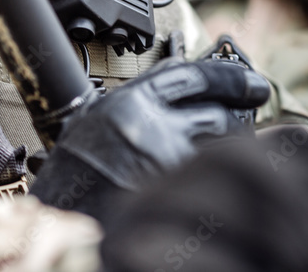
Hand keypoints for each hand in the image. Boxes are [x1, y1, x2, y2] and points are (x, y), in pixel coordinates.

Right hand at [29, 58, 269, 218]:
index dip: (229, 77)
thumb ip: (141, 100)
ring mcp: (162, 165)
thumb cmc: (73, 181)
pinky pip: (212, 181)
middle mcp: (145, 128)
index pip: (192, 76)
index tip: (250, 83)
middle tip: (251, 119)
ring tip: (225, 156)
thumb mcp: (97, 124)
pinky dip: (217, 182)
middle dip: (239, 117)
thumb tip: (187, 79)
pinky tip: (210, 186)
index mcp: (125, 105)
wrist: (56, 231)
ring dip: (231, 151)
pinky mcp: (175, 198)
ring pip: (221, 149)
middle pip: (217, 113)